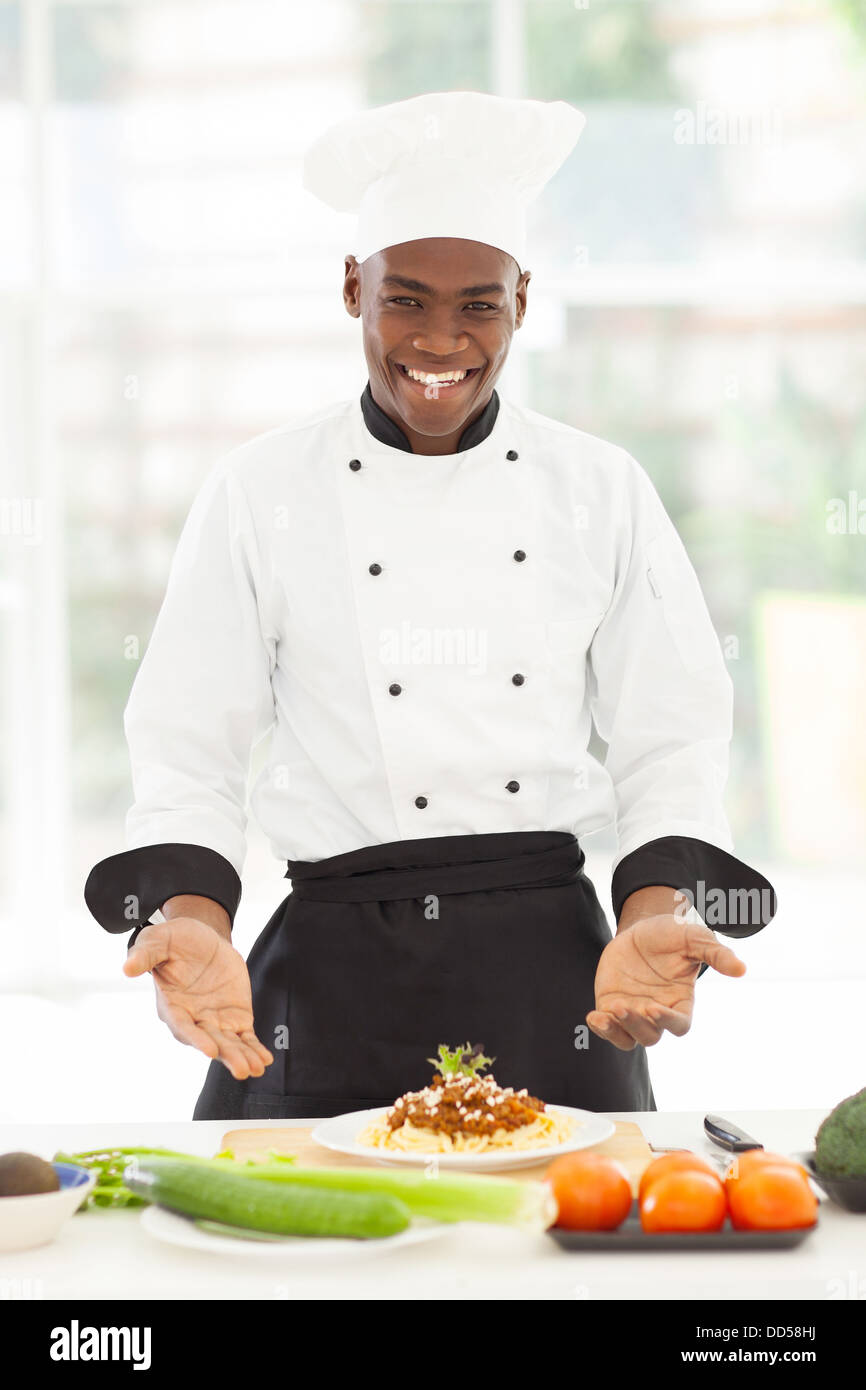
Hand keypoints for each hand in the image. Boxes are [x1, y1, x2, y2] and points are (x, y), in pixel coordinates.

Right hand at [123, 918, 273, 1079]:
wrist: (201, 939)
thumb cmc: (174, 940)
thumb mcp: (157, 940)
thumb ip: (145, 955)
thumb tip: (127, 967)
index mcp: (171, 1006)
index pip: (183, 1026)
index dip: (196, 1038)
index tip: (210, 1050)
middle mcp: (192, 1019)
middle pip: (210, 1041)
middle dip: (226, 1055)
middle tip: (242, 1069)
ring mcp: (214, 1021)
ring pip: (229, 1044)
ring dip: (243, 1057)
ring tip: (257, 1069)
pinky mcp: (234, 1018)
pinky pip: (244, 1037)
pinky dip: (254, 1049)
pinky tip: (264, 1060)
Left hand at [587, 914, 745, 1050]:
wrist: (641, 928)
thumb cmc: (673, 935)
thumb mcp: (695, 939)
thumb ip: (716, 954)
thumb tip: (742, 969)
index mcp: (680, 1003)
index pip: (679, 1025)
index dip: (667, 1021)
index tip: (653, 1007)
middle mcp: (657, 1012)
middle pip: (651, 1035)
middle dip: (637, 1024)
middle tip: (625, 1005)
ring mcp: (633, 1012)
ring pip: (628, 1038)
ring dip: (618, 1030)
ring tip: (607, 1012)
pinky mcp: (611, 1005)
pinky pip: (607, 1027)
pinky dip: (600, 1028)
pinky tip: (593, 1017)